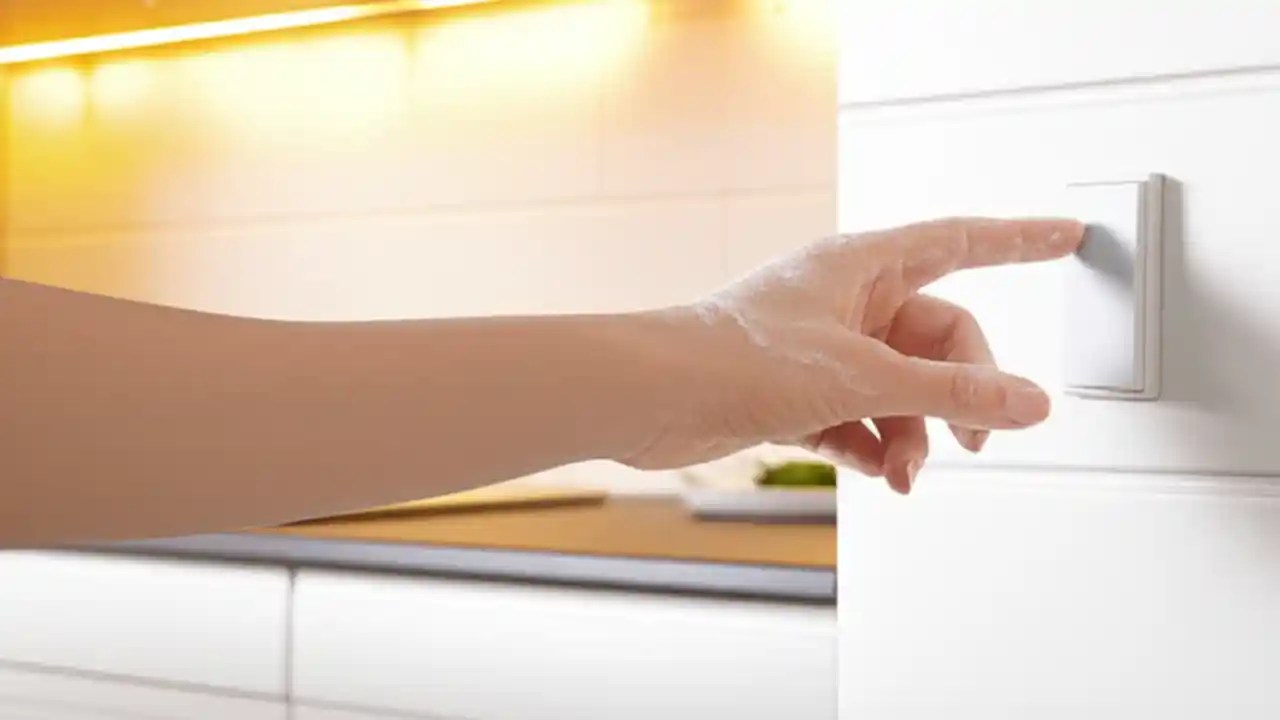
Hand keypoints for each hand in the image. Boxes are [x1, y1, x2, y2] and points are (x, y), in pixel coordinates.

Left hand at [624, 218, 1084, 493]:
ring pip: (900, 386)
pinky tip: (876, 470)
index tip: (1069, 234)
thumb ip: (952, 392)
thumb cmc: (732, 357)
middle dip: (961, 392)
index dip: (1019, 239)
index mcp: (860, 266)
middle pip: (938, 338)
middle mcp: (843, 301)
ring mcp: (820, 348)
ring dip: (914, 432)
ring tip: (906, 472)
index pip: (960, 242)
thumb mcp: (863, 377)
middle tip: (977, 440)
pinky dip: (874, 446)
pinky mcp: (795, 392)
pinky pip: (861, 418)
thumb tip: (1029, 403)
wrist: (648, 398)